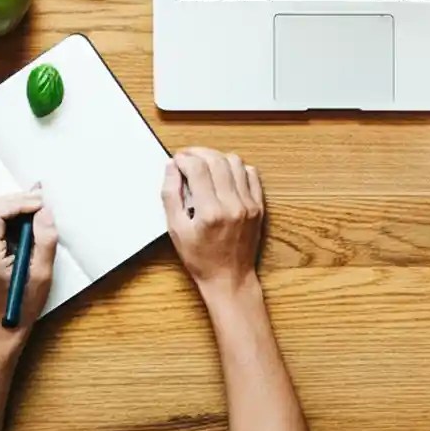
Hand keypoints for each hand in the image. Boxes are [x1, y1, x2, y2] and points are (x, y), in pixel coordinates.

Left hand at [0, 186, 57, 342]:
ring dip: (12, 207)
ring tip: (36, 210)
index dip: (18, 203)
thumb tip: (44, 212)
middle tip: (41, 204)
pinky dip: (8, 217)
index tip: (40, 205)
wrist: (4, 324)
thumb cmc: (23, 304)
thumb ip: (44, 240)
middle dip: (16, 202)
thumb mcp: (42, 274)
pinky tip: (26, 221)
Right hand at [162, 147, 264, 295]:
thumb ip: (170, 196)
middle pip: (216, 160)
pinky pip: (251, 175)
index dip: (184, 159)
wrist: (229, 277)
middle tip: (187, 157)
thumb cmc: (201, 258)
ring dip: (217, 158)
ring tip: (205, 165)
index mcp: (210, 212)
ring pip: (235, 162)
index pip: (197, 168)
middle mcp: (233, 205)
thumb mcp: (176, 230)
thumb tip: (172, 168)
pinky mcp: (259, 206)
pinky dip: (237, 168)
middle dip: (198, 153)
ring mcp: (249, 204)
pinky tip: (225, 175)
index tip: (177, 161)